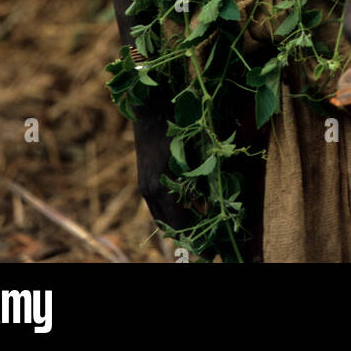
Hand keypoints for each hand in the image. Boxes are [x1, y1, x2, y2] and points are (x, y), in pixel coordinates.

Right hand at [133, 107, 195, 234]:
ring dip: (175, 220)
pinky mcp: (143, 180)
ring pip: (159, 216)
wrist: (151, 112)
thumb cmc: (177, 130)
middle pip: (167, 225)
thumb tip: (204, 208)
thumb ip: (197, 183)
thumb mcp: (192, 157)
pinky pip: (155, 205)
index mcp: (163, 188)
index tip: (207, 238)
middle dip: (184, 231)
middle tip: (202, 231)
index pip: (178, 224)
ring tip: (194, 218)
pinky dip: (168, 210)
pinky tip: (183, 203)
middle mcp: (150, 192)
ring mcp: (144, 187)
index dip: (193, 234)